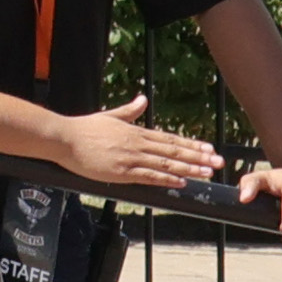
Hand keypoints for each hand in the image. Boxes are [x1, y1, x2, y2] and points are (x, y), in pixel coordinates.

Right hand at [53, 95, 220, 189]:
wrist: (62, 138)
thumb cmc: (83, 128)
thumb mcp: (108, 116)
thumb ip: (128, 111)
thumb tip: (142, 99)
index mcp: (134, 131)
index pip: (169, 138)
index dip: (191, 144)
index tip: (209, 148)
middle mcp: (136, 144)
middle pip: (173, 150)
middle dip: (198, 157)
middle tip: (219, 162)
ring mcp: (130, 158)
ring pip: (165, 163)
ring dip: (189, 169)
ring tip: (208, 173)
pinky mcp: (121, 171)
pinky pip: (148, 176)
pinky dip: (166, 178)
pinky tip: (181, 182)